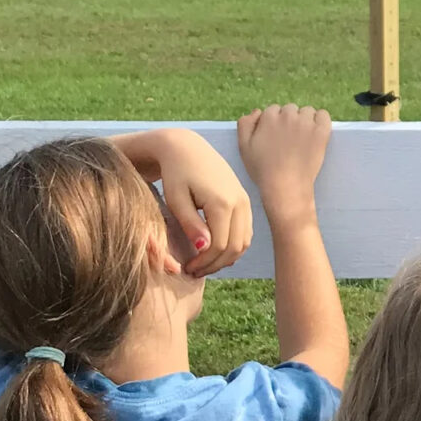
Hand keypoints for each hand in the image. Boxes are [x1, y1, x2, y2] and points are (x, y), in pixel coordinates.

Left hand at [116, 127, 252, 275]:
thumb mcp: (176, 200)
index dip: (204, 263)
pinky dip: (234, 246)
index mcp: (222, 203)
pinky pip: (246, 231)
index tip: (188, 269)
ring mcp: (245, 201)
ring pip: (244, 241)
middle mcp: (239, 202)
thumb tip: (204, 249)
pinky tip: (215, 250)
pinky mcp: (245, 200)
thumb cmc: (175, 173)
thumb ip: (191, 225)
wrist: (186, 148)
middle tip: (195, 272)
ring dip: (226, 258)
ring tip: (205, 264)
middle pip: (235, 247)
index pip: (219, 245)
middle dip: (215, 264)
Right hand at [237, 105, 332, 216]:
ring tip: (302, 138)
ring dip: (305, 120)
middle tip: (289, 140)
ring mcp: (305, 123)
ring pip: (307, 112)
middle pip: (290, 110)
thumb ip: (245, 124)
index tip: (276, 137)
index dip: (274, 124)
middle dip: (289, 121)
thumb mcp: (243, 147)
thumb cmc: (263, 170)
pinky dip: (321, 120)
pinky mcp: (321, 132)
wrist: (286, 187)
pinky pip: (323, 115)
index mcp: (268, 117)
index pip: (273, 110)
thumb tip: (257, 111)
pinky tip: (316, 132)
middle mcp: (287, 115)